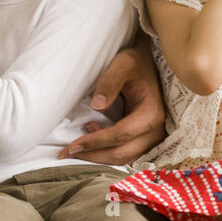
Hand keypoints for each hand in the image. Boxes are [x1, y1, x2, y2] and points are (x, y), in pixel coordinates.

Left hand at [58, 43, 165, 164]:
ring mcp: (152, 137)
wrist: (147, 63)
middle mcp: (155, 130)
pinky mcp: (145, 138)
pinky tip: (91, 137)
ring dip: (98, 157)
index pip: (120, 135)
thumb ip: (110, 82)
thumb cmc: (135, 62)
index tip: (72, 146)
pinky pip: (125, 153)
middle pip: (122, 153)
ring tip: (76, 147)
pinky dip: (106, 152)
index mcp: (151, 114)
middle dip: (93, 156)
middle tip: (66, 153)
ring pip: (124, 158)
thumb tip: (97, 106)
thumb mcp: (123, 64)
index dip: (95, 142)